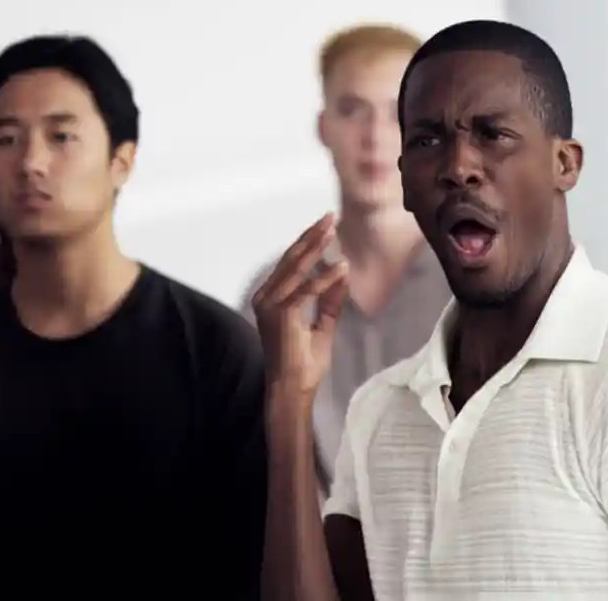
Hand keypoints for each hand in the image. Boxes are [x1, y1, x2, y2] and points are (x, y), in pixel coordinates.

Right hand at [251, 213, 349, 394]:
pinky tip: (341, 266)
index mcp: (270, 298)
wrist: (293, 389)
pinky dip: (324, 278)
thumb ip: (329, 300)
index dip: (308, 243)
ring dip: (315, 247)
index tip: (325, 226)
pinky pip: (305, 290)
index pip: (290, 263)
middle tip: (330, 217)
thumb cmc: (304, 363)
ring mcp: (270, 306)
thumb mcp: (322, 326)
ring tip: (333, 230)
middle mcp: (265, 298)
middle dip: (312, 237)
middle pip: (291, 259)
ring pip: (295, 269)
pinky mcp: (280, 315)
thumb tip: (342, 274)